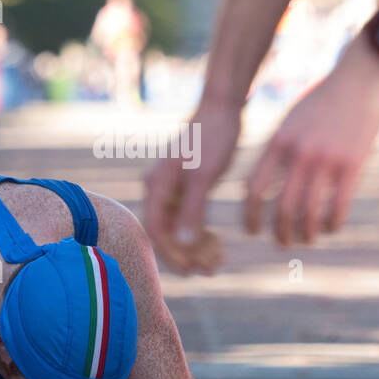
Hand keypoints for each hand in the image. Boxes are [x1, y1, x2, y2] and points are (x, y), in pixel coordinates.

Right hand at [143, 99, 240, 274]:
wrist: (222, 107)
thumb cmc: (212, 137)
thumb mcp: (203, 176)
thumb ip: (191, 210)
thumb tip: (181, 245)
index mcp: (156, 186)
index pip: (157, 231)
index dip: (173, 255)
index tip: (193, 271)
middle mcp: (157, 188)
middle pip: (166, 232)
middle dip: (186, 254)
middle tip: (211, 270)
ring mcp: (170, 187)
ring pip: (177, 227)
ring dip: (195, 246)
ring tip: (218, 261)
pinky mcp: (184, 185)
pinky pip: (186, 216)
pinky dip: (200, 231)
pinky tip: (217, 242)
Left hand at [244, 37, 378, 246]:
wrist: (359, 79)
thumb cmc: (322, 101)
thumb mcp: (290, 120)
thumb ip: (277, 149)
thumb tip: (261, 182)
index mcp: (278, 141)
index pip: (253, 188)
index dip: (250, 215)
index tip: (253, 230)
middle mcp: (299, 152)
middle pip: (281, 207)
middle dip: (280, 232)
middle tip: (283, 242)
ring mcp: (326, 159)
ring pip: (309, 212)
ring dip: (306, 233)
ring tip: (307, 239)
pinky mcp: (353, 164)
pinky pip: (338, 207)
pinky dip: (332, 224)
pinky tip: (331, 228)